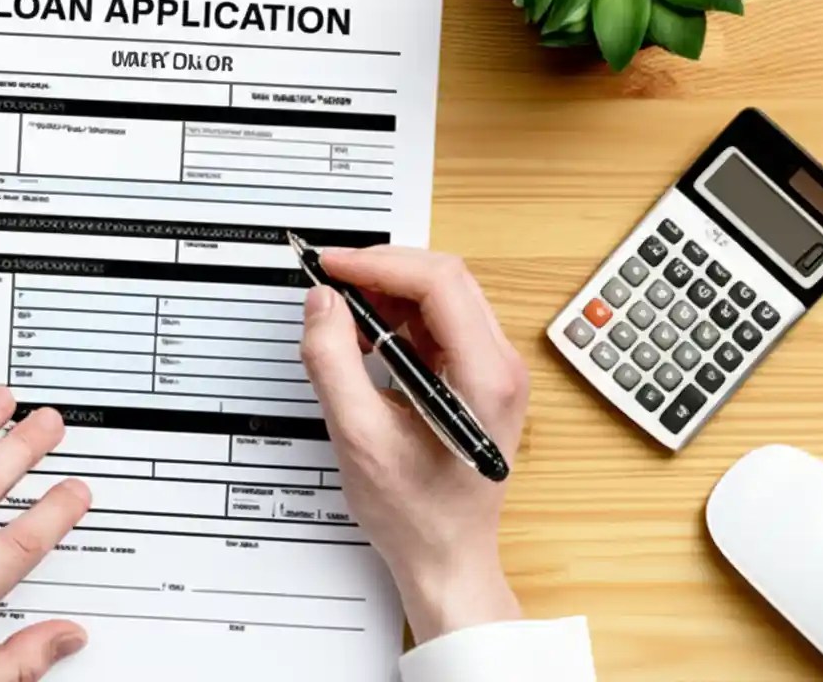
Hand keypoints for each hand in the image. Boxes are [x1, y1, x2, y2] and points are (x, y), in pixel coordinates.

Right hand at [299, 247, 528, 643]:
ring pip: (441, 297)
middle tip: (330, 280)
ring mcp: (492, 371)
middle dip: (382, 270)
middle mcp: (500, 367)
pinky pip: (437, 325)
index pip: (438, 283)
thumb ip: (334, 364)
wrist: (447, 558)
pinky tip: (364, 336)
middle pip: (444, 280)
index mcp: (486, 378)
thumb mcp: (360, 440)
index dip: (379, 264)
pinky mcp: (476, 378)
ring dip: (388, 293)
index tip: (332, 267)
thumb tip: (321, 305)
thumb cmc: (418, 515)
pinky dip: (396, 318)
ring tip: (342, 313)